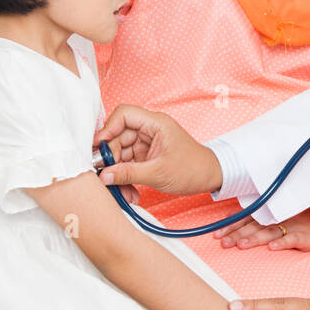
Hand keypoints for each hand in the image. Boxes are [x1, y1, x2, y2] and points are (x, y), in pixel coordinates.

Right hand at [93, 104, 222, 194]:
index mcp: (155, 123)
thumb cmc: (192, 169)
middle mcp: (149, 130)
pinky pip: (127, 165)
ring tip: (125, 193)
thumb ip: (129, 174)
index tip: (99, 148)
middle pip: (117, 137)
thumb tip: (104, 176)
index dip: (108, 129)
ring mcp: (146, 144)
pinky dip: (126, 179)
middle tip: (107, 178)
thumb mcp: (158, 173)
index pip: (124, 114)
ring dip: (118, 174)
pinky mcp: (145, 157)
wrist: (209, 178)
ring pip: (120, 154)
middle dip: (112, 160)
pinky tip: (131, 194)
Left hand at [213, 208, 309, 251]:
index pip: (247, 219)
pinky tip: (272, 247)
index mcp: (270, 214)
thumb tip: (230, 217)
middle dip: (238, 234)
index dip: (231, 227)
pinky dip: (282, 242)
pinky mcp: (305, 234)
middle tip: (223, 243)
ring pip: (270, 231)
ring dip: (255, 238)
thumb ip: (255, 218)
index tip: (216, 235)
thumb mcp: (277, 216)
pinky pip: (292, 238)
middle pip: (254, 226)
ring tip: (242, 245)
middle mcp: (278, 218)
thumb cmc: (300, 219)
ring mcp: (291, 225)